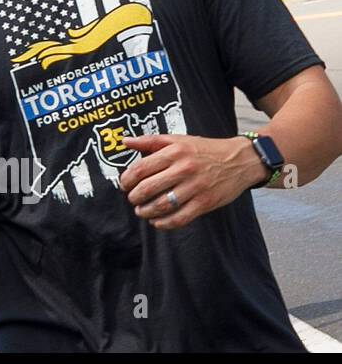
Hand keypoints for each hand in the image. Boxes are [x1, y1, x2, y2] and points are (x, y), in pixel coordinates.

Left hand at [120, 133, 264, 229]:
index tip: (124, 185)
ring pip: (162, 205)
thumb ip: (150, 141)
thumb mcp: (178, 140)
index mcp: (174, 152)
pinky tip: (157, 222)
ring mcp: (195, 187)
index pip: (140, 169)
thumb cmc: (204, 149)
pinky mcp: (206, 202)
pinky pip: (180, 218)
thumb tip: (125, 142)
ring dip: (146, 212)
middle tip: (132, 199)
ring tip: (141, 211)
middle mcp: (183, 169)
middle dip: (134, 197)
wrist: (240, 160)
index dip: (127, 180)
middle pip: (148, 188)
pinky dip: (164, 223)